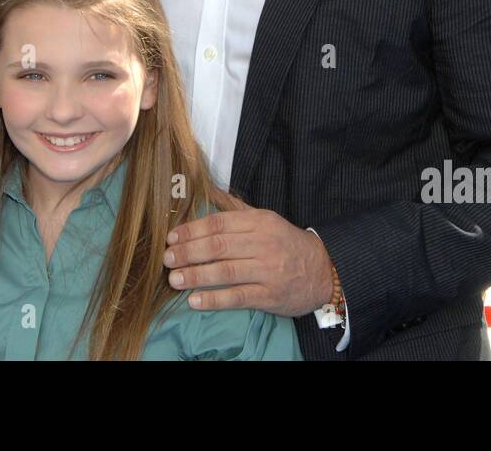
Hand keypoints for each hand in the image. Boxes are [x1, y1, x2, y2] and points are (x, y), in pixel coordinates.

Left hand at [163, 204, 334, 316]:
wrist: (323, 270)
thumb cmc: (286, 243)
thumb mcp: (264, 219)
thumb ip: (234, 208)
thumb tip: (206, 190)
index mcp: (259, 222)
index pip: (219, 223)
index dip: (192, 230)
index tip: (171, 237)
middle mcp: (263, 244)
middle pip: (218, 246)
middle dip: (188, 252)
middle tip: (166, 259)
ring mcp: (267, 271)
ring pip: (225, 271)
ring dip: (195, 275)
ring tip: (174, 279)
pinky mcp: (270, 295)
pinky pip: (238, 297)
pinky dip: (214, 299)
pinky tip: (194, 301)